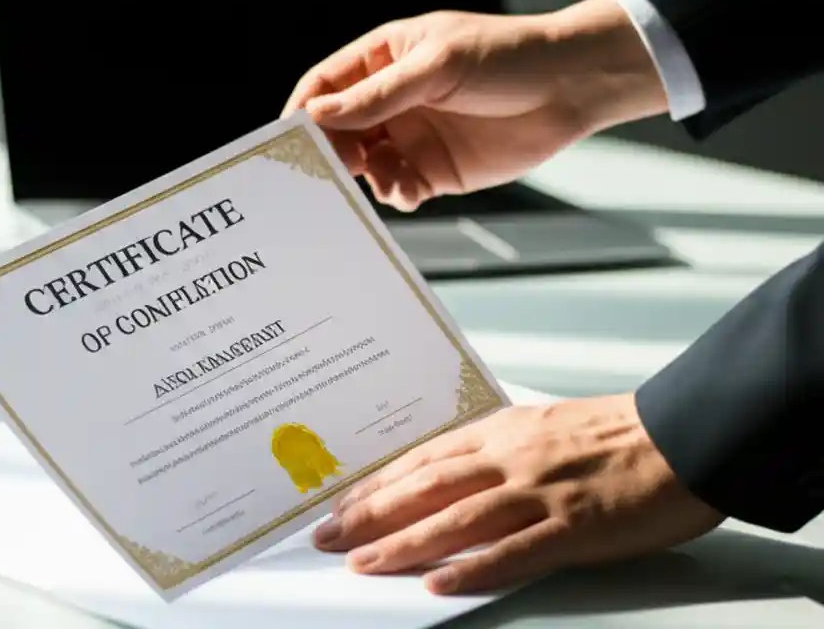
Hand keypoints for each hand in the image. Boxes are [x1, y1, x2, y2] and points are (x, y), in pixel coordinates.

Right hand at [282, 0, 667, 210]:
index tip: (291, 139)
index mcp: (383, 59)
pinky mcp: (435, 171)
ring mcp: (411, 137)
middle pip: (338, 132)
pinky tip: (409, 191)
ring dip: (365, 178)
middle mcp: (390, 101)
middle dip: (330, 153)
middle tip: (328, 172)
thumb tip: (318, 116)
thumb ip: (378, 95)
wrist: (574, 87)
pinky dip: (395, 195)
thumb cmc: (509, 57)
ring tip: (386, 177)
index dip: (304, 112)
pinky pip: (398, 190)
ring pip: (365, 166)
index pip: (325, 87)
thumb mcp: (438, 66)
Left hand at [312, 394, 723, 593]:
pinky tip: (438, 582)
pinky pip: (513, 551)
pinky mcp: (573, 526)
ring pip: (456, 519)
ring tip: (363, 564)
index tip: (338, 506)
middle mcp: (510, 459)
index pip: (422, 461)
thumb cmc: (615, 432)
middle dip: (369, 514)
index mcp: (501, 433)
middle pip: (424, 488)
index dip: (375, 485)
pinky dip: (473, 567)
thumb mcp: (541, 427)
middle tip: (326, 538)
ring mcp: (539, 493)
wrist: (684, 434)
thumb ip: (494, 449)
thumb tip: (446, 470)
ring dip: (404, 543)